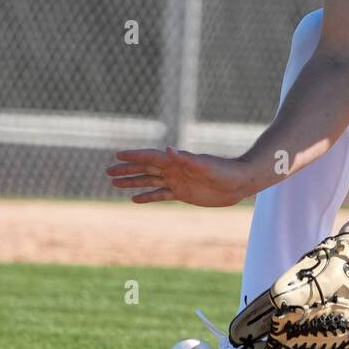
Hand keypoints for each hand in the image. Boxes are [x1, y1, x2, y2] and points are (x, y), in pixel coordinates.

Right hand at [106, 148, 253, 206]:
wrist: (239, 182)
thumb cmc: (225, 171)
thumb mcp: (205, 165)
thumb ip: (187, 158)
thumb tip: (169, 149)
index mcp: (177, 161)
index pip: (150, 157)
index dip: (134, 156)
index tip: (117, 155)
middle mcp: (174, 169)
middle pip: (145, 168)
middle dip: (127, 169)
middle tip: (108, 171)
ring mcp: (177, 181)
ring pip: (149, 181)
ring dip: (132, 182)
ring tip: (114, 183)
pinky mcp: (182, 193)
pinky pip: (160, 195)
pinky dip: (147, 196)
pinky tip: (134, 199)